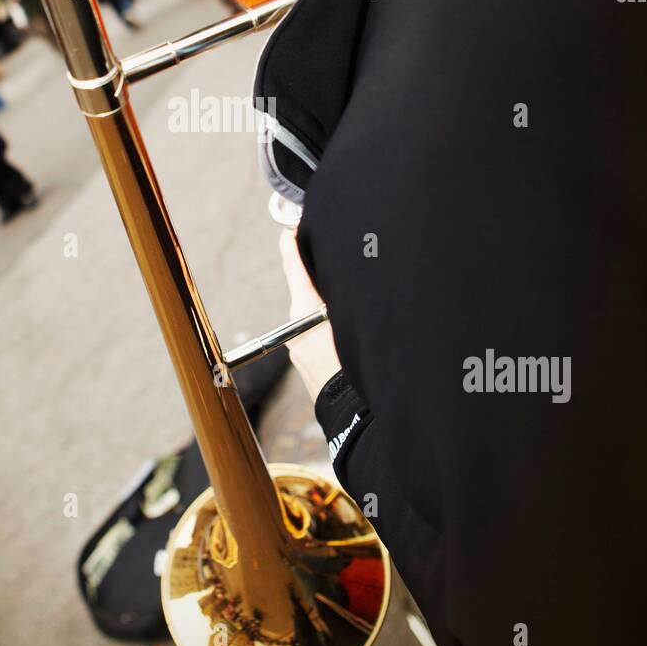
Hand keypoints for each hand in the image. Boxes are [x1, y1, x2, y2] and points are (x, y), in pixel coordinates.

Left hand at [279, 228, 341, 404]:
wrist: (354, 420)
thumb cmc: (356, 370)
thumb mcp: (352, 323)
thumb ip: (345, 299)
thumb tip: (343, 281)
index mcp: (304, 313)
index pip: (295, 268)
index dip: (292, 244)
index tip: (290, 225)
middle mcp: (296, 329)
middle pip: (305, 291)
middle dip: (316, 274)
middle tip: (328, 251)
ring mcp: (300, 350)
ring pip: (312, 316)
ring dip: (325, 305)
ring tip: (345, 293)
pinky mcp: (307, 366)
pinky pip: (316, 335)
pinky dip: (327, 327)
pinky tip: (345, 329)